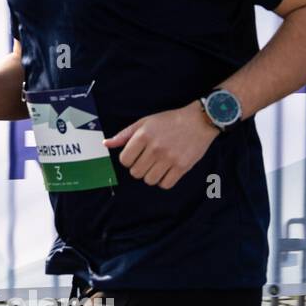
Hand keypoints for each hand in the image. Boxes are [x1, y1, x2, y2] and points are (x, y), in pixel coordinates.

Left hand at [104, 102, 218, 189]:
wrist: (199, 121)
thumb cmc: (170, 121)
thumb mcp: (144, 122)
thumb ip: (124, 135)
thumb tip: (106, 143)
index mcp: (143, 136)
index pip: (125, 160)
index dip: (128, 160)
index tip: (135, 156)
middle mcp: (155, 148)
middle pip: (136, 173)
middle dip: (139, 169)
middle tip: (147, 161)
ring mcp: (170, 158)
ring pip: (149, 181)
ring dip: (151, 176)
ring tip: (157, 166)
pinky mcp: (183, 166)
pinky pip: (166, 185)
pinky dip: (164, 181)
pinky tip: (166, 171)